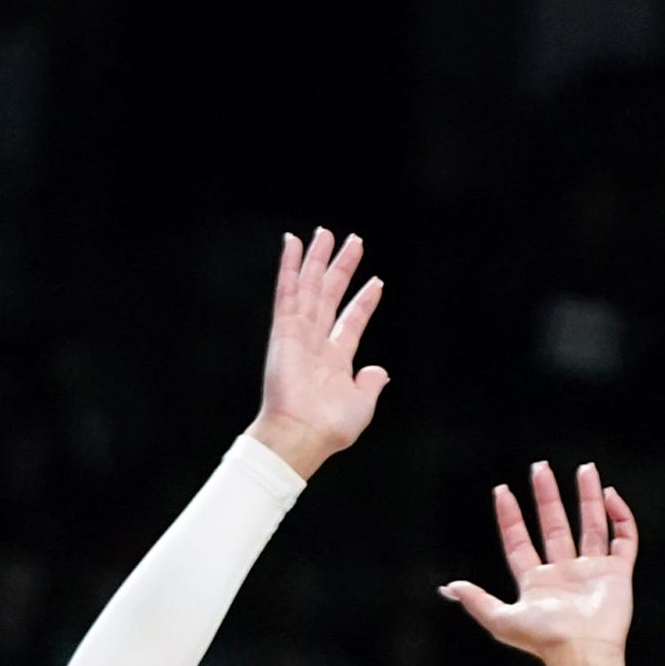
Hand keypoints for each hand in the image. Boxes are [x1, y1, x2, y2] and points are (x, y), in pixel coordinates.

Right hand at [248, 228, 389, 478]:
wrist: (302, 433)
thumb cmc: (329, 427)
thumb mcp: (362, 405)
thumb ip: (371, 384)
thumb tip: (381, 372)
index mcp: (336, 359)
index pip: (351, 320)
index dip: (363, 301)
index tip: (376, 282)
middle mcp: (316, 341)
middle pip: (330, 295)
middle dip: (342, 268)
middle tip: (353, 241)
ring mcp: (299, 332)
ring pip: (309, 286)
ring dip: (317, 259)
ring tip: (326, 232)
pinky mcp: (283, 329)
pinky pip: (287, 291)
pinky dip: (289, 266)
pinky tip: (292, 244)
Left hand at [442, 459, 633, 665]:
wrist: (582, 652)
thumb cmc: (544, 640)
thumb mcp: (501, 620)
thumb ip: (476, 601)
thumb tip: (448, 587)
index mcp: (537, 581)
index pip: (520, 541)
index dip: (511, 517)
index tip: (502, 491)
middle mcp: (564, 572)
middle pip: (555, 525)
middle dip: (547, 496)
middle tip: (540, 468)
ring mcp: (592, 571)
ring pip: (591, 526)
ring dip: (588, 498)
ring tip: (585, 469)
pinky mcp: (617, 573)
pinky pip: (623, 539)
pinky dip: (620, 518)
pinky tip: (610, 496)